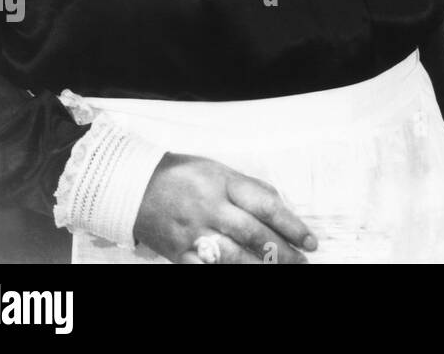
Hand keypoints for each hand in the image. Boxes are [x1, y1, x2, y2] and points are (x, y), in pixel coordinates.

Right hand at [134, 153, 318, 263]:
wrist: (133, 187)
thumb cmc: (181, 175)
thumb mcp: (219, 170)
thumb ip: (248, 188)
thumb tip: (279, 206)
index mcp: (223, 184)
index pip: (265, 206)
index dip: (291, 225)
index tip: (310, 240)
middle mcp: (209, 209)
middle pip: (252, 234)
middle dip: (282, 251)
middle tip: (303, 261)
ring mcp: (192, 234)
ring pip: (232, 256)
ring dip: (260, 266)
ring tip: (281, 269)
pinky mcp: (178, 253)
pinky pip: (206, 268)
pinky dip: (227, 272)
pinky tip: (245, 273)